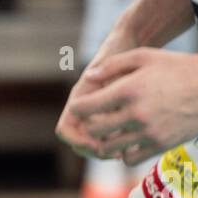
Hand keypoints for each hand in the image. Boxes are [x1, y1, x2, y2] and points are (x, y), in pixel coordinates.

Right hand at [55, 28, 139, 158]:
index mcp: (79, 99)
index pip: (65, 130)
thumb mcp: (114, 66)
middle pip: (77, 142)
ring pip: (91, 144)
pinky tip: (132, 142)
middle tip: (114, 154)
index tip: (98, 143)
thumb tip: (95, 97)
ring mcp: (96, 113)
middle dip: (92, 151)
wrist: (131, 43)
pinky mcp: (110, 116)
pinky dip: (114, 144)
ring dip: (104, 151)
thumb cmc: (122, 52)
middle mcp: (84, 109)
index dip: (78, 141)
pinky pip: (105, 138)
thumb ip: (105, 81)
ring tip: (123, 151)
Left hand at [68, 49, 197, 165]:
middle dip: (90, 126)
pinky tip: (128, 141)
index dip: (79, 109)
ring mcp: (147, 132)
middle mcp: (135, 114)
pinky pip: (128, 158)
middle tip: (95, 121)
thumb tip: (89, 78)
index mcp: (128, 90)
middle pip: (94, 131)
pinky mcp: (159, 145)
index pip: (86, 108)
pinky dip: (123, 153)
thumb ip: (113, 65)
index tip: (81, 108)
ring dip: (105, 141)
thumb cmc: (178, 67)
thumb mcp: (145, 56)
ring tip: (111, 133)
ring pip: (108, 148)